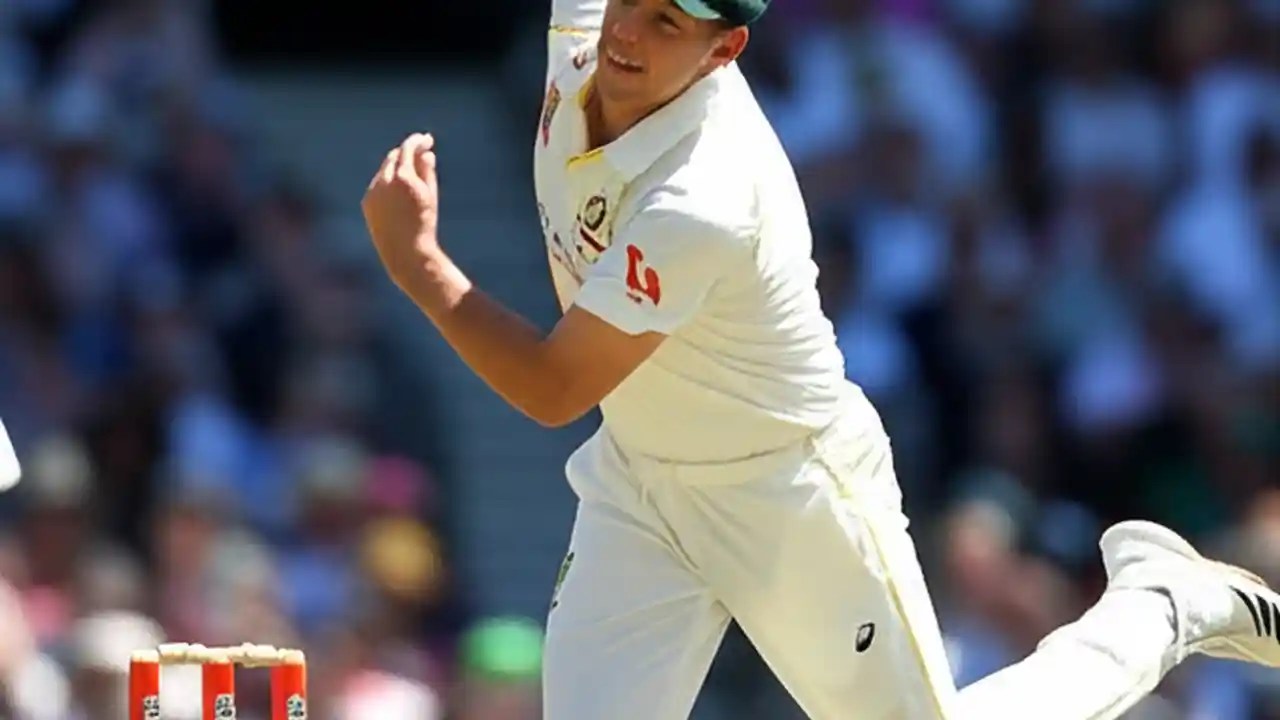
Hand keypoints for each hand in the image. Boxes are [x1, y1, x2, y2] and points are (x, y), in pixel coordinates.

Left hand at [362, 132, 440, 288]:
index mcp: (403, 178)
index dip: (417, 141)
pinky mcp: (367, 203)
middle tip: (420, 152)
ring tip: (412, 173)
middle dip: (406, 152)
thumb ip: (427, 171)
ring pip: (384, 171)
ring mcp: (373, 192)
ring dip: (397, 167)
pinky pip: (377, 186)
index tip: (426, 139)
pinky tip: (399, 194)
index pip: (407, 149)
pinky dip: (388, 183)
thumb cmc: (424, 224)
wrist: (406, 253)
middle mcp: (384, 182)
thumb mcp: (430, 196)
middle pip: (393, 156)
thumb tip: (426, 153)